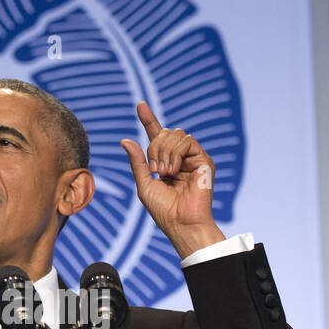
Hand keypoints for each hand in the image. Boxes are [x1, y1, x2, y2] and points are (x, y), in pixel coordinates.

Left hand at [120, 101, 224, 258]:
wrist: (181, 223)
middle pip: (164, 133)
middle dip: (154, 147)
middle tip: (155, 170)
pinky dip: (175, 153)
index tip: (140, 105)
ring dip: (163, 151)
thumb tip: (125, 140)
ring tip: (164, 173)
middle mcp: (180, 157)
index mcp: (165, 162)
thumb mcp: (143, 183)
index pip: (157, 135)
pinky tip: (173, 170)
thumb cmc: (163, 210)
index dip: (148, 119)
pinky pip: (187, 140)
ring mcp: (193, 158)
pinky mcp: (204, 160)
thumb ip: (137, 161)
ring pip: (175, 134)